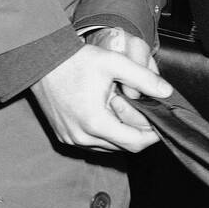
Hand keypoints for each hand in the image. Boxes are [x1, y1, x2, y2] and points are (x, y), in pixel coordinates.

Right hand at [33, 41, 170, 152]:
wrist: (42, 60)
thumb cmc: (76, 60)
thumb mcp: (114, 63)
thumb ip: (143, 78)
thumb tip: (167, 92)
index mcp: (95, 123)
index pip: (134, 143)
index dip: (152, 135)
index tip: (161, 122)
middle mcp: (82, 138)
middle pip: (122, 146)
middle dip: (137, 132)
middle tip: (144, 111)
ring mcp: (71, 139)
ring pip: (107, 146)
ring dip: (121, 132)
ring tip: (124, 108)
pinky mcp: (63, 136)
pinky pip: (92, 142)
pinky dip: (105, 132)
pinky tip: (107, 112)